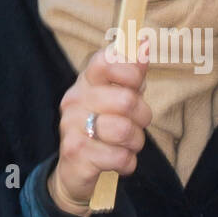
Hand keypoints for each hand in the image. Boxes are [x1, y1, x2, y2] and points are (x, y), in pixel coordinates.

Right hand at [48, 42, 150, 214]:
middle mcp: (74, 100)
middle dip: (142, 117)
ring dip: (135, 142)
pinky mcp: (76, 154)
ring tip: (125, 144)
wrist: (74, 172)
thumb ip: (131, 75)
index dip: (130, 71)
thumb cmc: (102, 130)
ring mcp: (72, 127)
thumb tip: (145, 44)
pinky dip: (127, 163)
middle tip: (134, 124)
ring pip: (125, 130)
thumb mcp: (116, 98)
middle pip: (126, 100)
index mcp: (85, 82)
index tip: (136, 84)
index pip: (105, 61)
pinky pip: (120, 157)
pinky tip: (117, 161)